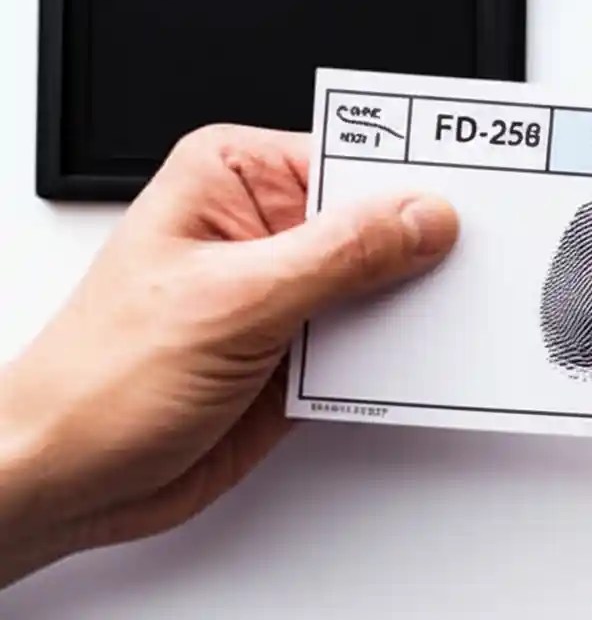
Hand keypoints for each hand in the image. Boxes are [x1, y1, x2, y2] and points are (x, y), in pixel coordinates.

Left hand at [0, 125, 457, 585]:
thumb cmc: (101, 379)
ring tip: (452, 317)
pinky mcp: (299, 351)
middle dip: (422, 247)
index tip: (472, 200)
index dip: (411, 179)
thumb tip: (424, 217)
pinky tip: (418, 361)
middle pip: (374, 221)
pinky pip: (371, 342)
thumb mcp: (235, 300)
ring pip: (381, 285)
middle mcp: (261, 228)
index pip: (348, 157)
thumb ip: (341, 256)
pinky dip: (397, 354)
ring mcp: (283, 292)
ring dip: (412, 306)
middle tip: (478, 263)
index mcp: (232, 179)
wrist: (70, 478)